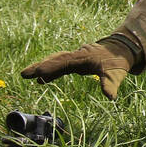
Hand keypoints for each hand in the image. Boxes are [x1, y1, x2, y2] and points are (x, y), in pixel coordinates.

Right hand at [20, 38, 136, 99]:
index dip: (51, 68)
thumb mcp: (116, 74)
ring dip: (42, 67)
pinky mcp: (75, 62)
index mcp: (83, 57)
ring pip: (55, 61)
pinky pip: (59, 65)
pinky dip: (51, 71)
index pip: (64, 62)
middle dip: (40, 67)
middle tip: (24, 74)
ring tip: (27, 75)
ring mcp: (74, 57)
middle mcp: (76, 56)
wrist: (121, 49)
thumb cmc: (117, 63)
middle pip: (55, 60)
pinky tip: (42, 80)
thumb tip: (110, 97)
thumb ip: (111, 85)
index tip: (39, 73)